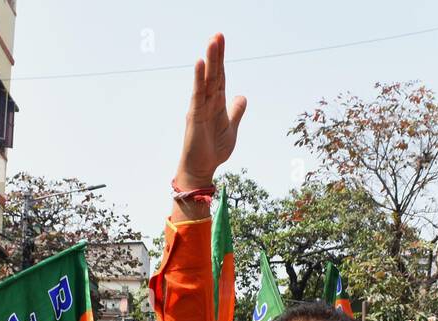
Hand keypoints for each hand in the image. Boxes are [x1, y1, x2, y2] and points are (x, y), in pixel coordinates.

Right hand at [175, 34, 246, 189]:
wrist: (202, 168)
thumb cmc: (214, 149)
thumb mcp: (231, 128)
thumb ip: (236, 112)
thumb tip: (242, 97)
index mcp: (217, 103)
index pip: (220, 77)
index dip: (221, 60)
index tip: (222, 40)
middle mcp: (207, 102)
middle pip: (213, 74)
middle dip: (216, 55)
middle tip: (218, 34)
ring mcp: (200, 107)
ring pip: (206, 80)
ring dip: (209, 61)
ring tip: (212, 41)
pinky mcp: (195, 116)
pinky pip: (198, 95)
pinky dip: (199, 79)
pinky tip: (201, 64)